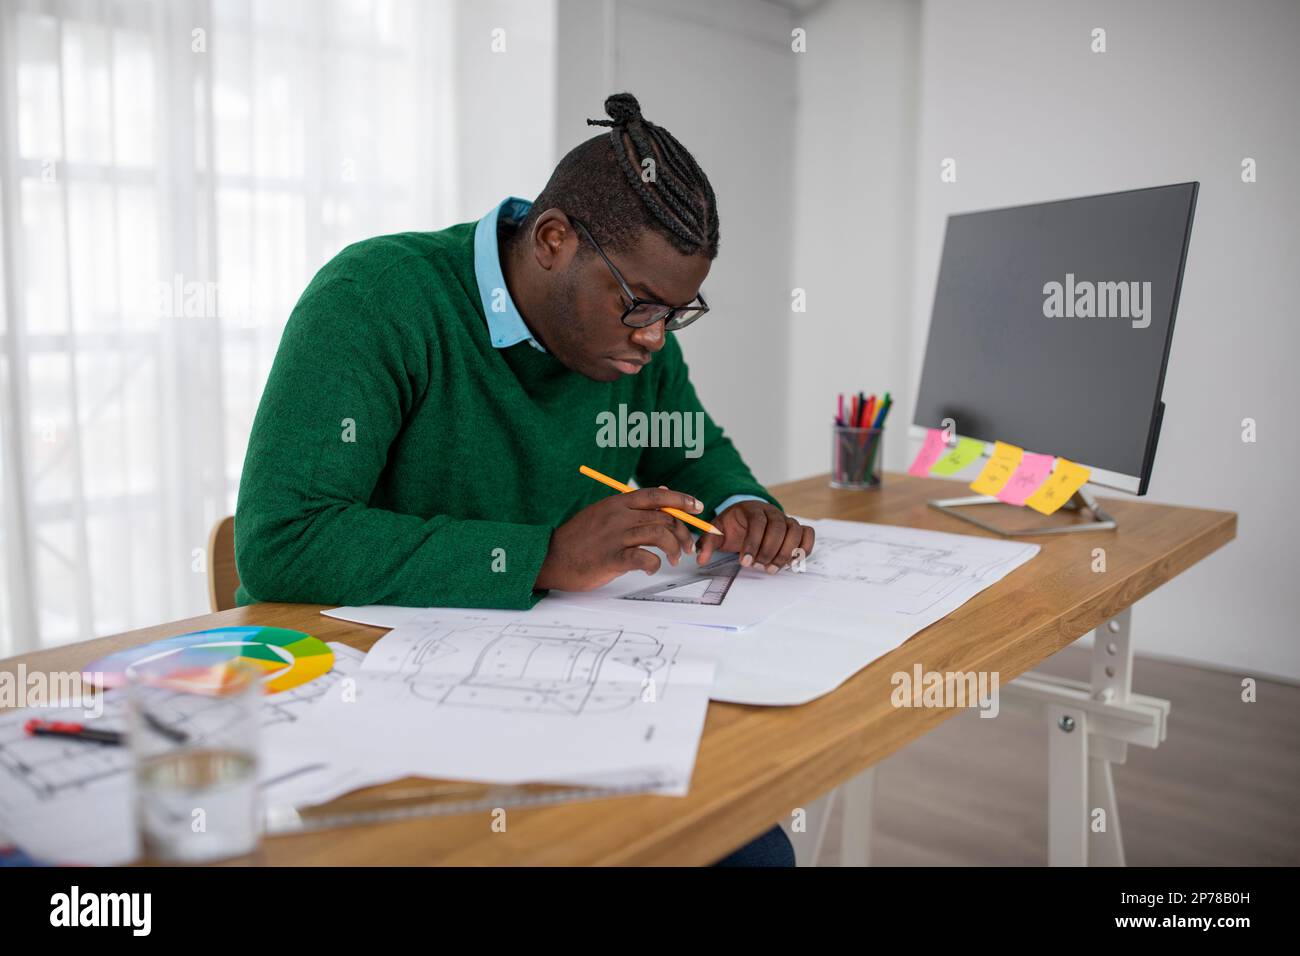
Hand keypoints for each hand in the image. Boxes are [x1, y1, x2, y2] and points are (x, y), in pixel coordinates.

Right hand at [535, 486, 701, 591]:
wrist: (551, 558)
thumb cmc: (581, 538)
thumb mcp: (605, 512)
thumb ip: (633, 504)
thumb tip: (665, 490)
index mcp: (617, 502)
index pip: (657, 496)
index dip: (681, 500)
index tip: (697, 508)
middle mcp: (618, 516)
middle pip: (663, 517)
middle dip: (682, 532)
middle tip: (686, 546)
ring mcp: (614, 537)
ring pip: (658, 535)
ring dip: (673, 548)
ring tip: (673, 559)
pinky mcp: (610, 559)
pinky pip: (643, 558)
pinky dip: (654, 564)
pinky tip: (651, 568)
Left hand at [697, 500, 814, 573]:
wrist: (746, 516)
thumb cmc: (733, 525)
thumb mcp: (717, 531)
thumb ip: (708, 543)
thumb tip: (701, 559)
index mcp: (752, 509)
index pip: (758, 522)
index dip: (753, 543)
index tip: (744, 562)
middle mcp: (772, 512)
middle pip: (779, 527)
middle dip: (769, 550)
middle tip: (759, 567)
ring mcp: (786, 519)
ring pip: (795, 530)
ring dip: (787, 552)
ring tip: (772, 568)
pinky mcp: (796, 528)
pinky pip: (808, 534)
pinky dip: (804, 548)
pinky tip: (792, 562)